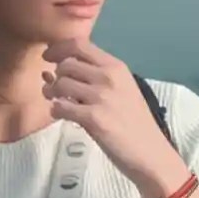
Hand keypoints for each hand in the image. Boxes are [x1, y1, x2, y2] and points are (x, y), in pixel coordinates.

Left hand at [42, 38, 185, 194]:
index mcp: (116, 67)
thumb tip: (53, 69)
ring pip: (60, 83)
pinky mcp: (93, 118)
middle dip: (55, 75)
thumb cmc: (135, 122)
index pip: (80, 44)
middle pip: (66, 63)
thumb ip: (93, 76)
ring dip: (52, 93)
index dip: (58, 48)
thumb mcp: (122, 89)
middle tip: (55, 88)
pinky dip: (56, 110)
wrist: (150, 153)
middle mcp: (108, 77)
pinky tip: (62, 115)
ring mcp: (101, 97)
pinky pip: (60, 107)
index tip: (48, 57)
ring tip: (57, 101)